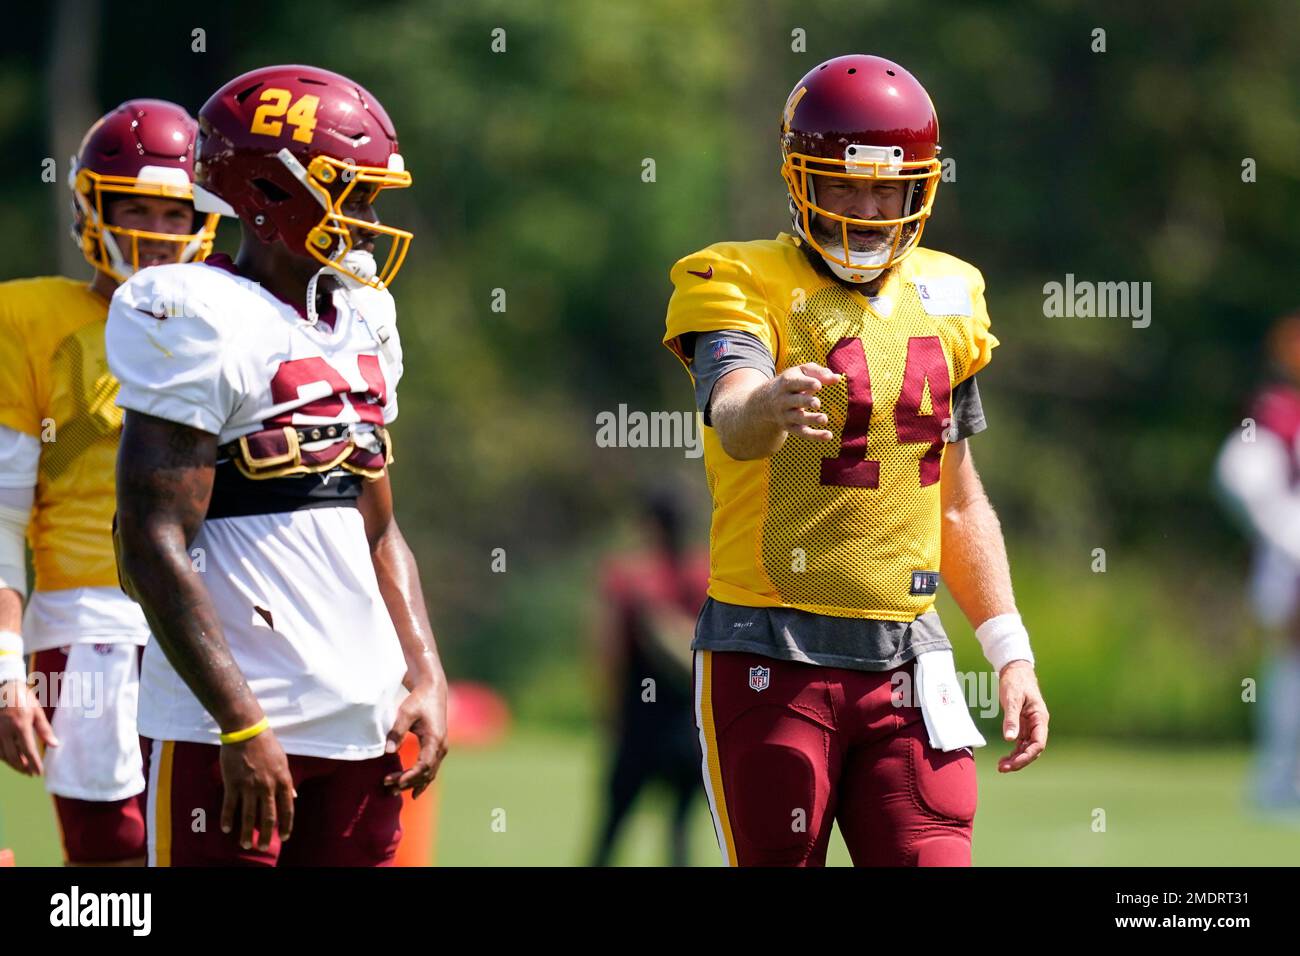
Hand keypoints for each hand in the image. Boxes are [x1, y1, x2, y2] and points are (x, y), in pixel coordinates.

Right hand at [0, 679, 57, 775]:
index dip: (34, 764)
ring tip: (23, 769)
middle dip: (23, 768)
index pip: (28, 751)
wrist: (3, 688)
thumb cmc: (22, 698)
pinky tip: (11, 759)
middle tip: (31, 774)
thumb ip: (45, 730)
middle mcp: (6, 732)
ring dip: (13, 765)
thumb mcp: (36, 711)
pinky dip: (4, 757)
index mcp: (20, 726)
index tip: (39, 773)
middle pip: (14, 757)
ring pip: (3, 756)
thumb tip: (55, 745)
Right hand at [220, 727, 295, 850]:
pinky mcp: (233, 783)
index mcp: (283, 780)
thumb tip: (294, 796)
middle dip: (267, 835)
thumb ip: (287, 781)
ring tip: (246, 844)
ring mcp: (249, 786)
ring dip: (247, 832)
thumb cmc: (267, 744)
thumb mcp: (283, 761)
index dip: (287, 825)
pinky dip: (228, 819)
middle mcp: (267, 786)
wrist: (246, 730)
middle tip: (263, 847)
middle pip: (268, 817)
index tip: (285, 837)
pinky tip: (227, 829)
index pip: (288, 809)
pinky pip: (230, 805)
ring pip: (248, 815)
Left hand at [383, 681, 447, 799]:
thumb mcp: (406, 712)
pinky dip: (421, 780)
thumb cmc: (419, 699)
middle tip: (387, 786)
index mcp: (435, 739)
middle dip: (407, 782)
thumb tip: (387, 752)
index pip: (424, 765)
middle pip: (426, 773)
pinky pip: (431, 769)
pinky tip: (413, 791)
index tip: (394, 782)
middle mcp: (441, 746)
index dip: (410, 776)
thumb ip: (397, 731)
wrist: (433, 690)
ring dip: (413, 783)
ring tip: (393, 792)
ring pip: (429, 773)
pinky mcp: (437, 747)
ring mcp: (441, 748)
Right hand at [762, 363, 841, 441]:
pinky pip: (802, 433)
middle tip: (817, 403)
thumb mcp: (801, 372)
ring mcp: (786, 415)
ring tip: (824, 419)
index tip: (818, 385)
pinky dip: (815, 436)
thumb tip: (837, 379)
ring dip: (811, 419)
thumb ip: (819, 373)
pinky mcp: (790, 427)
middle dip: (806, 402)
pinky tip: (829, 436)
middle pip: (795, 401)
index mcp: (787, 383)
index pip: (795, 383)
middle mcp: (784, 399)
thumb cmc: (792, 382)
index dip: (807, 384)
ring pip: (798, 418)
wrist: (764, 401)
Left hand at [997, 661, 1048, 772]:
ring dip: (1016, 759)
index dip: (1027, 755)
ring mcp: (1031, 725)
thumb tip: (1009, 739)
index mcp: (1040, 718)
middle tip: (1003, 768)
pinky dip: (1013, 752)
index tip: (1014, 762)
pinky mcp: (1023, 725)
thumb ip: (1011, 718)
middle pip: (1033, 749)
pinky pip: (1021, 743)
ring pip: (1026, 748)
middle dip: (1020, 761)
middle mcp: (1038, 724)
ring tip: (1001, 767)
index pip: (1039, 743)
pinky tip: (1004, 758)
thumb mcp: (1012, 699)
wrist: (1015, 670)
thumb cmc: (1015, 682)